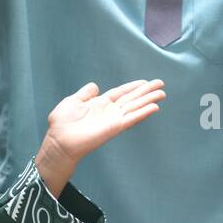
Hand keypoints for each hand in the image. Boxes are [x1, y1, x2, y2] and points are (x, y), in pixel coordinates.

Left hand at [35, 79, 164, 194]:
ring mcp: (113, 119)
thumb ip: (85, 94)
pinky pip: (131, 118)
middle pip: (131, 99)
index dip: (132, 87)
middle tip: (161, 84)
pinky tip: (154, 107)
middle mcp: (109, 111)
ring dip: (148, 100)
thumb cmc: (63, 122)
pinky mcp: (115, 127)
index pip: (120, 93)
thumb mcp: (73, 101)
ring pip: (135, 107)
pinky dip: (143, 112)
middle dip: (146, 92)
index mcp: (100, 104)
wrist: (60, 140)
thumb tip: (95, 86)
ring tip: (162, 93)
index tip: (144, 82)